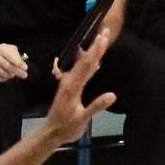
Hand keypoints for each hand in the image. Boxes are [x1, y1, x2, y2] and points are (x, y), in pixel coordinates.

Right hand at [0, 42, 28, 82]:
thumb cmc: (3, 53)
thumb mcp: (10, 49)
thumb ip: (17, 56)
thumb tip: (22, 65)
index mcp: (0, 49)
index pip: (10, 57)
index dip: (18, 63)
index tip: (25, 68)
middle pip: (7, 66)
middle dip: (17, 71)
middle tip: (24, 75)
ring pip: (3, 74)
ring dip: (10, 75)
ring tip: (13, 74)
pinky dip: (4, 78)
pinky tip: (6, 75)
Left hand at [39, 28, 115, 142]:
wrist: (51, 132)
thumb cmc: (67, 127)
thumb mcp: (82, 119)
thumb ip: (96, 106)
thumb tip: (112, 95)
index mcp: (73, 87)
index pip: (87, 66)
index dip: (96, 52)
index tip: (103, 39)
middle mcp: (70, 81)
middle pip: (85, 61)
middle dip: (95, 46)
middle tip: (104, 32)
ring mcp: (69, 83)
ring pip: (82, 64)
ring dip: (92, 52)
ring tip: (100, 41)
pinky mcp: (70, 87)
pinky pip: (81, 72)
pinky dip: (89, 64)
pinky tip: (95, 61)